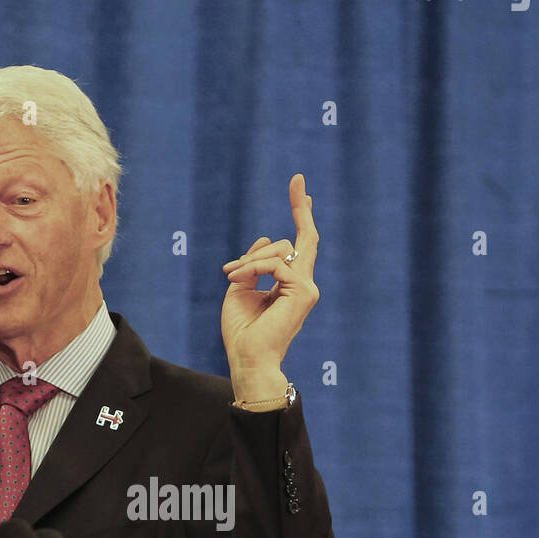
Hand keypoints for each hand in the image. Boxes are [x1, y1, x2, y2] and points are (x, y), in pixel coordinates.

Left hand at [221, 173, 319, 402]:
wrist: (248, 359)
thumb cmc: (242, 332)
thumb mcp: (240, 289)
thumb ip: (252, 265)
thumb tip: (264, 238)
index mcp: (290, 285)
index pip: (300, 245)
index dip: (301, 215)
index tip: (302, 190)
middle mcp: (304, 285)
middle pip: (303, 238)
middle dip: (300, 207)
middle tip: (297, 178)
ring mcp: (307, 288)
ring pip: (281, 249)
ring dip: (250, 258)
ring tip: (231, 273)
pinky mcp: (302, 291)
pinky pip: (275, 263)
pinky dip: (253, 266)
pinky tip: (237, 276)